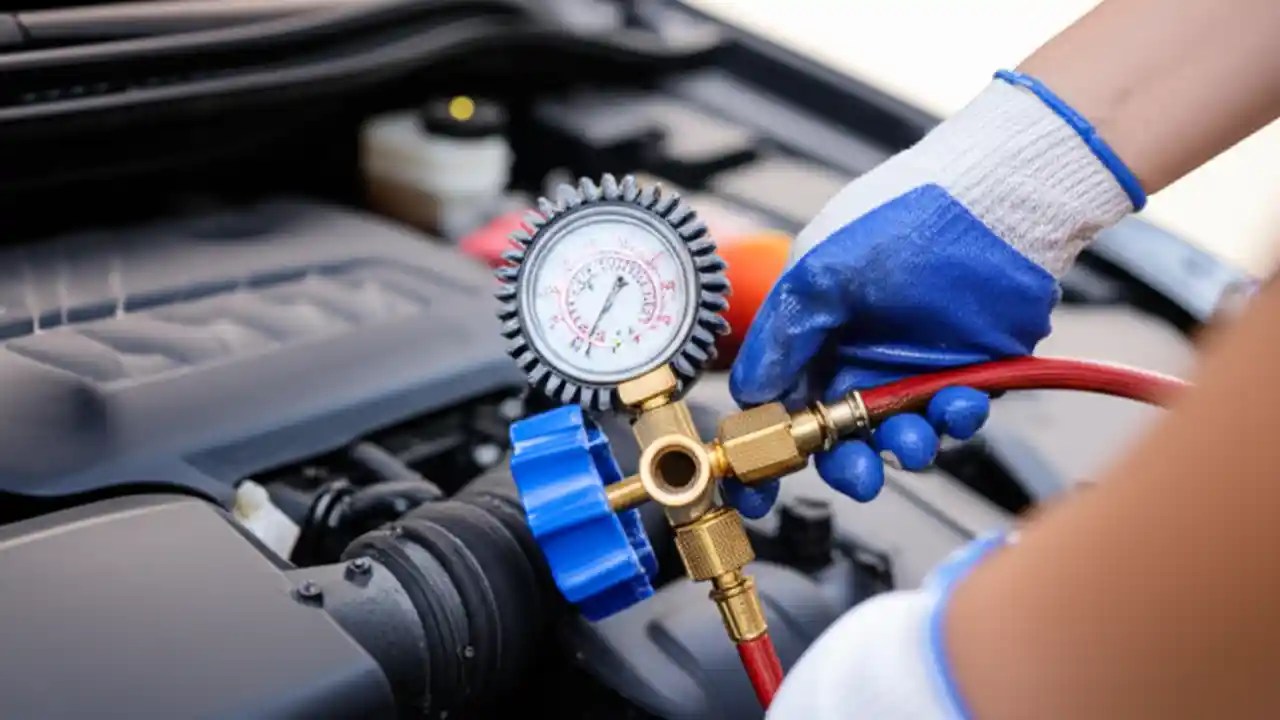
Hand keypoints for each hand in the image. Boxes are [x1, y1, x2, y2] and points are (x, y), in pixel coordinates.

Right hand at [723, 73, 1139, 517]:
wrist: (996, 197)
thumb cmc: (903, 216)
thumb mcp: (821, 272)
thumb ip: (783, 337)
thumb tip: (749, 392)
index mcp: (816, 332)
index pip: (779, 402)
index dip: (766, 448)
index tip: (757, 491)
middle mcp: (861, 353)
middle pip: (839, 434)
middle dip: (844, 463)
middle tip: (856, 474)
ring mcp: (915, 365)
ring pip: (898, 433)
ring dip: (902, 447)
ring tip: (912, 439)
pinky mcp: (969, 370)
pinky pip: (956, 415)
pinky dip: (956, 418)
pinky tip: (958, 402)